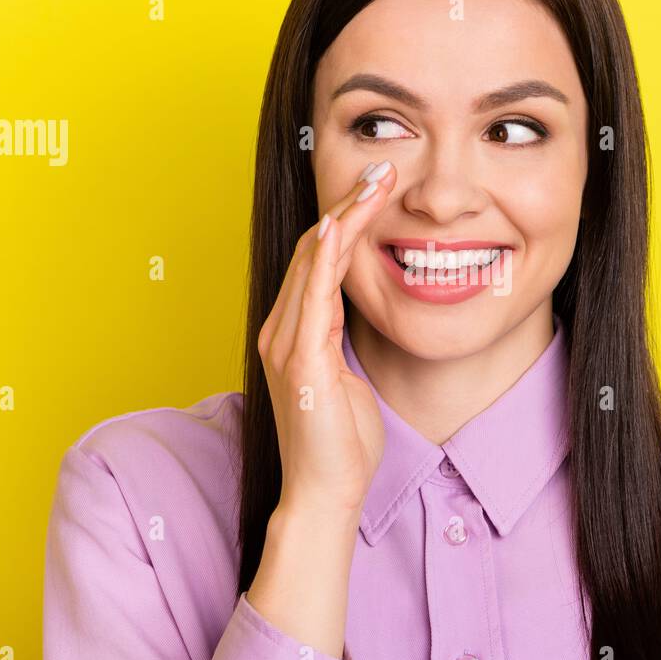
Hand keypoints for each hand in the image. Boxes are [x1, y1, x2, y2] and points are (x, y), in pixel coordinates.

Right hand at [256, 161, 396, 518]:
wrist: (323, 493)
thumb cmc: (341, 443)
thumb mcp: (346, 377)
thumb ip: (344, 339)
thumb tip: (360, 309)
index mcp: (293, 333)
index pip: (316, 261)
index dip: (343, 220)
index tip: (375, 187)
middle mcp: (281, 330)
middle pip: (311, 250)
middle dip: (346, 204)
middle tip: (379, 166)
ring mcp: (286, 344)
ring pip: (311, 262)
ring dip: (344, 217)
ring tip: (374, 181)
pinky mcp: (301, 360)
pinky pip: (313, 296)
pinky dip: (327, 258)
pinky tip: (343, 228)